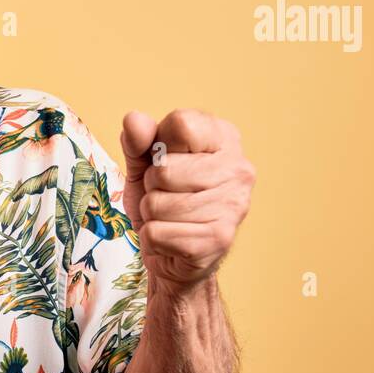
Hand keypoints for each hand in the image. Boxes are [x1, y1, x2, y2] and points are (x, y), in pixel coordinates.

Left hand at [120, 109, 254, 294]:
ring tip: (170, 217)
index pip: (180, 124)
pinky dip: (153, 239)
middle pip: (164, 169)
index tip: (166, 158)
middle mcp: (239, 169)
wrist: (174, 253)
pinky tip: (173, 238)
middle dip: (152, 186)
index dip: (158, 145)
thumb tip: (133, 119)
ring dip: (151, 214)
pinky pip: (157, 234)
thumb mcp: (143, 164)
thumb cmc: (163, 198)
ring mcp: (234, 205)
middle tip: (168, 194)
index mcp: (224, 138)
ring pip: (157, 204)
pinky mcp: (219, 239)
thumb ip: (137, 140)